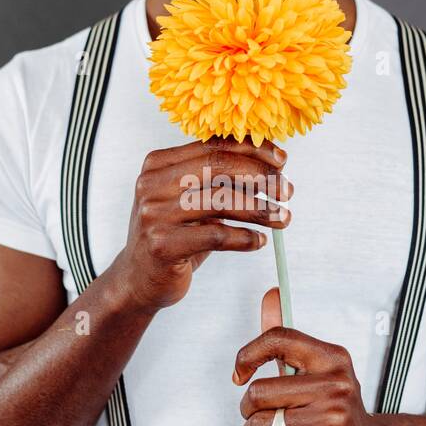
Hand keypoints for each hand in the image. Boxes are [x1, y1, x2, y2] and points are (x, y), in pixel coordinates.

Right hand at [114, 138, 292, 311]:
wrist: (139, 279)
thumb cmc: (173, 236)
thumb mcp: (190, 200)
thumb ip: (216, 179)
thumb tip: (271, 165)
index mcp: (158, 164)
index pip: (213, 146)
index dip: (252, 150)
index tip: (282, 162)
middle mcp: (152, 184)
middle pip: (217, 167)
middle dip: (260, 177)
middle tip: (287, 190)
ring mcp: (154, 214)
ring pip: (219, 201)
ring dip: (260, 209)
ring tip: (283, 217)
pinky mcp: (162, 245)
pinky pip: (216, 236)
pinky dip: (244, 237)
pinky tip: (259, 241)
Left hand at [233, 288, 381, 425]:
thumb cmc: (334, 409)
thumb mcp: (318, 370)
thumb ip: (287, 340)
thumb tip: (271, 296)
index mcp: (333, 359)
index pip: (278, 340)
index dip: (247, 355)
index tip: (239, 374)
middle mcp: (336, 388)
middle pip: (259, 392)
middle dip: (249, 409)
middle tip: (262, 416)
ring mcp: (333, 423)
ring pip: (260, 425)